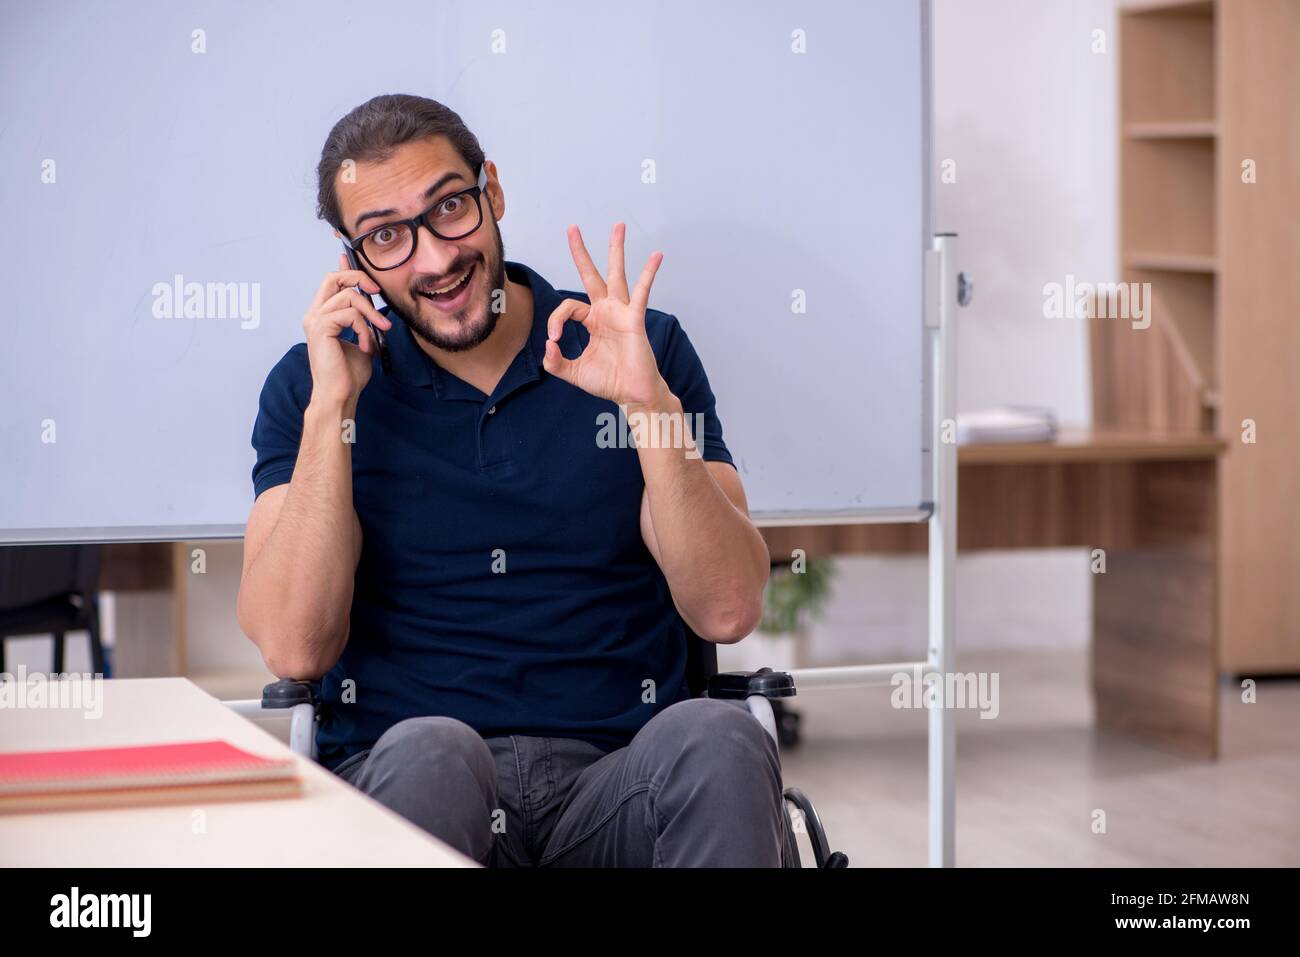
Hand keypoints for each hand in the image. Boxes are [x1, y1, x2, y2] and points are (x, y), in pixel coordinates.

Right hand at [302, 254, 392, 407]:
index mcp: (322, 317)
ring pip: (349, 296)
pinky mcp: (320, 327)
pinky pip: (350, 314)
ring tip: (380, 331)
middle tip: (377, 291)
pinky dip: (364, 328)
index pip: (331, 283)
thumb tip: (374, 308)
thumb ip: (364, 322)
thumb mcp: (363, 341)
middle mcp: (314, 315)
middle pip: (333, 278)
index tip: (351, 259)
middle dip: (358, 278)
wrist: (340, 395)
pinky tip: (366, 345)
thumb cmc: (349, 374)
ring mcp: (315, 320)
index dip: (344, 269)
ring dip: (371, 313)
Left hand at [542, 223, 672, 410]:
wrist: (631, 395)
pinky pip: (641, 292)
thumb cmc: (608, 382)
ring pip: (616, 275)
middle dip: (581, 252)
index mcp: (592, 321)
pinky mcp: (634, 319)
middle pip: (591, 275)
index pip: (568, 307)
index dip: (555, 320)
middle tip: (572, 227)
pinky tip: (656, 255)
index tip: (554, 340)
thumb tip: (548, 345)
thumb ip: (555, 362)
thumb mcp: (572, 372)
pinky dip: (649, 273)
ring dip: (616, 249)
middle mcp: (606, 312)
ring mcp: (621, 312)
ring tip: (618, 226)